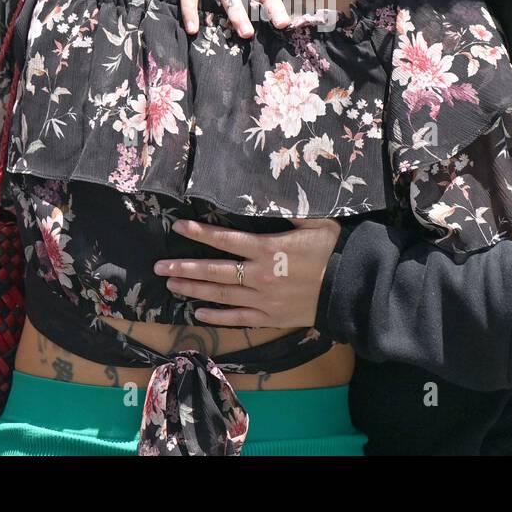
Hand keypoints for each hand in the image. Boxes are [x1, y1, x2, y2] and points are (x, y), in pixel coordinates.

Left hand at [153, 218, 341, 327]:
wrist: (351, 288)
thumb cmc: (334, 251)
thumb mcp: (315, 222)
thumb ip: (289, 210)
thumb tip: (267, 193)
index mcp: (267, 249)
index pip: (225, 239)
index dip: (200, 232)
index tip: (178, 227)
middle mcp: (259, 275)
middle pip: (214, 271)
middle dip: (184, 267)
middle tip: (159, 266)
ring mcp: (263, 300)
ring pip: (220, 295)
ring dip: (194, 289)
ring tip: (171, 284)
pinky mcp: (270, 318)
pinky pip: (238, 319)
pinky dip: (217, 316)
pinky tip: (199, 313)